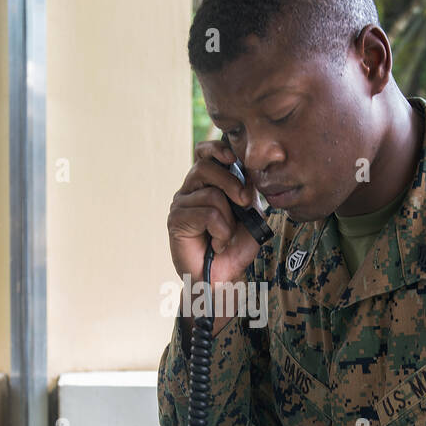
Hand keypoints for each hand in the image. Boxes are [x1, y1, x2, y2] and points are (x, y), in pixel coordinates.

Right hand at [168, 139, 262, 288]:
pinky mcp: (176, 220)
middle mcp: (190, 190)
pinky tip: (217, 244)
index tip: (233, 158)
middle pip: (206, 167)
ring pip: (210, 194)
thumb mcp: (249, 214)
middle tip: (245, 202)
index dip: (216, 149)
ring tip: (227, 235)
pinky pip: (206, 214)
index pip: (204, 153)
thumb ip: (248, 191)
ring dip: (228, 218)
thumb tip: (247, 172)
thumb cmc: (235, 247)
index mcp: (207, 183)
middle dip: (232, 183)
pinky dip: (221, 231)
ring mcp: (181, 204)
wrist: (223, 277)